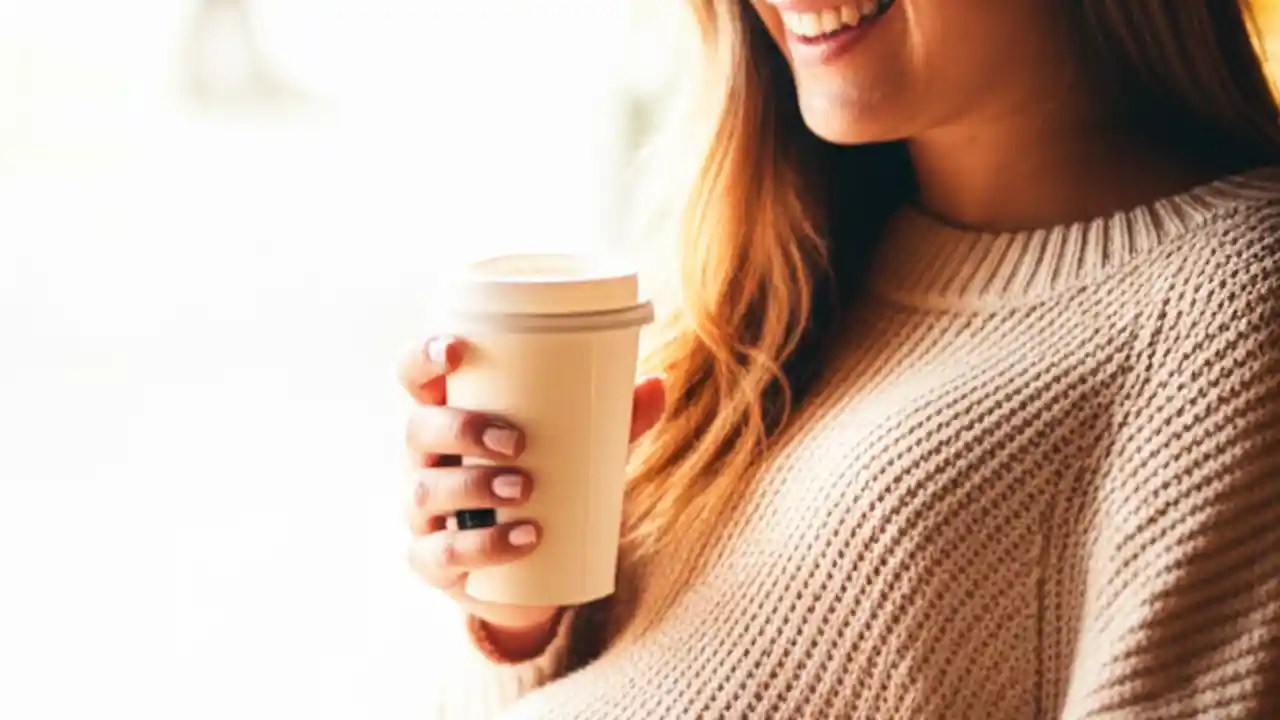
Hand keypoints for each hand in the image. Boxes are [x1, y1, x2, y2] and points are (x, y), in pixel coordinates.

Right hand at [397, 335, 665, 656]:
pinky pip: (441, 555)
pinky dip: (485, 546)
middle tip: (517, 441)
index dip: (424, 358)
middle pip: (417, 429)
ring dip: (474, 486)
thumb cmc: (549, 485)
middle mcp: (425, 460)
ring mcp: (423, 514)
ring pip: (424, 491)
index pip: (414, 377)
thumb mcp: (580, 449)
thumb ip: (615, 418)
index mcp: (449, 416)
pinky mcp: (433, 563)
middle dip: (461, 429)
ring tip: (525, 489)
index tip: (457, 350)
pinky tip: (524, 537)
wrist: (538, 572)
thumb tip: (657, 384)